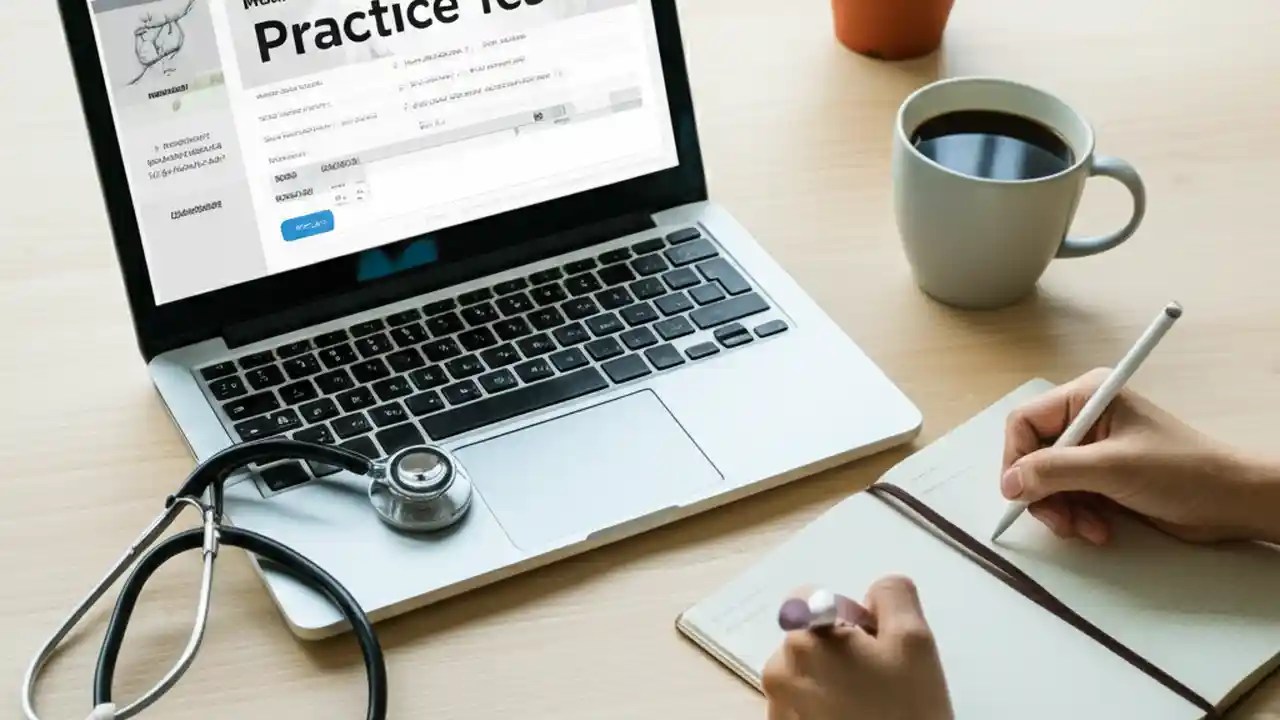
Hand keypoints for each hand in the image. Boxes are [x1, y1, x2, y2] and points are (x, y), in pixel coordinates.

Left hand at [762, 576, 952, 719]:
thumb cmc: (906, 712)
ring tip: (872, 706)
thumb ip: (893, 595)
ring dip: (834, 680)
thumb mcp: (915, 642)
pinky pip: (804, 706)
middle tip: (881, 678)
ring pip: (807, 674)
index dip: (847, 613)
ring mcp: (780, 709)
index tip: (873, 642)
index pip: (811, 597)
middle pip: (808, 637)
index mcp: (803, 638)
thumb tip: (875, 590)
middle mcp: (780, 671)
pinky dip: (826, 709)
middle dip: (841, 648)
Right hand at [1001, 368, 1279, 544]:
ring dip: (1062, 510)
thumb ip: (1054, 472)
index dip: (1017, 459)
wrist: (1231, 501)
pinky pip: (1069, 497)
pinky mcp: (1102, 477)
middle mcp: (1085, 419)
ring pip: (1048, 482)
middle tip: (1060, 520)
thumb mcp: (1111, 468)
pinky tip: (1100, 528)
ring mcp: (1094, 450)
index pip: (1025, 423)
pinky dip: (1077, 516)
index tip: (1020, 494)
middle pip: (1033, 456)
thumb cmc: (1181, 471)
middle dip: (1043, 492)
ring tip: (1088, 528)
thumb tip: (1009, 484)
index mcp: (1086, 397)